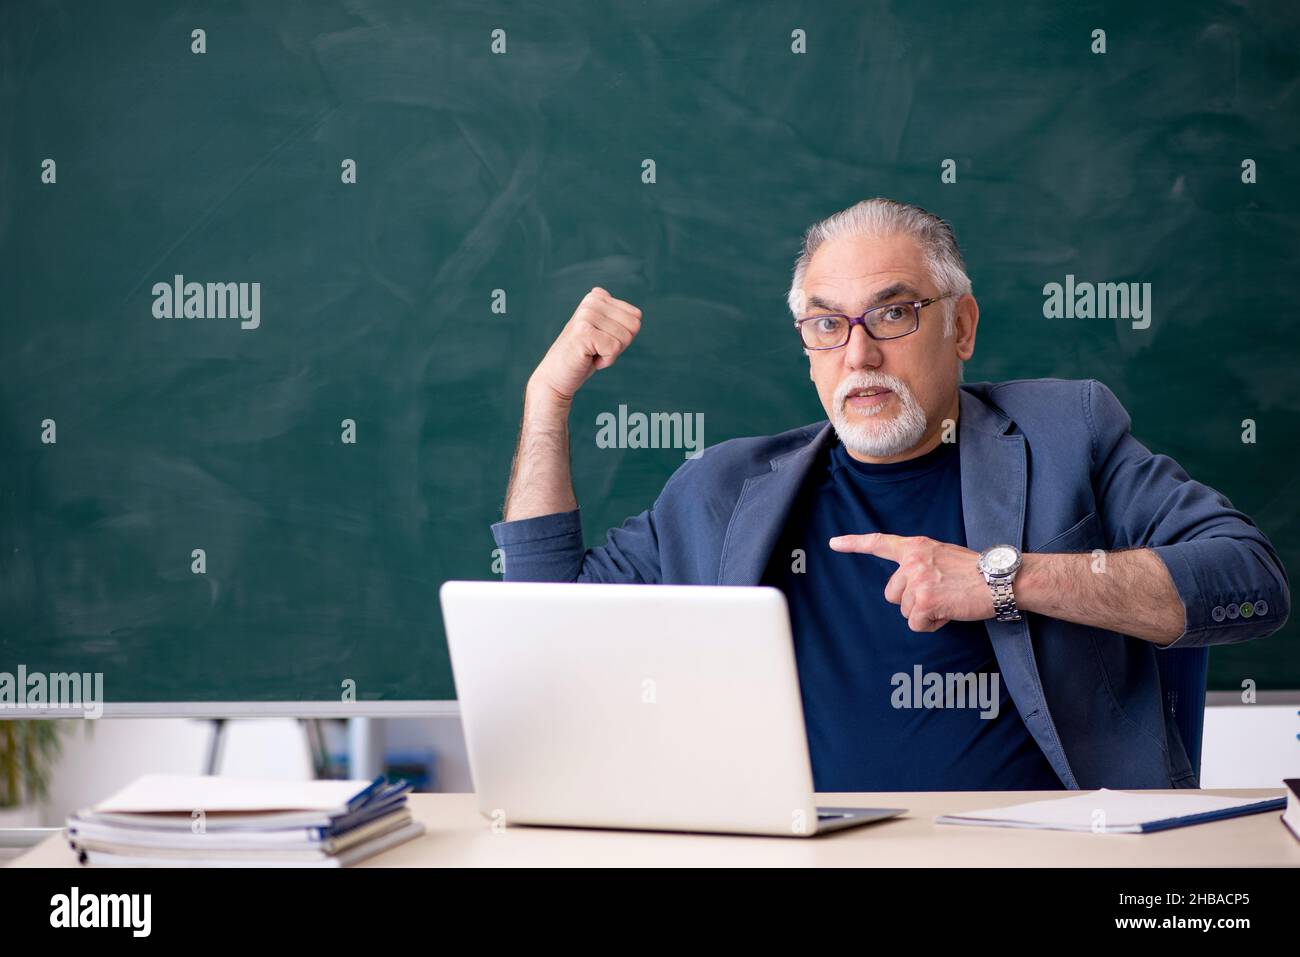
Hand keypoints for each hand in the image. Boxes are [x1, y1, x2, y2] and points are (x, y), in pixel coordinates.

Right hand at [528, 287, 642, 407]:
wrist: (556, 376)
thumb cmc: (584, 356)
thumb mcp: (604, 333)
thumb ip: (619, 320)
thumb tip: (638, 315)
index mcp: (597, 297)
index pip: (636, 317)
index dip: (623, 335)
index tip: (602, 341)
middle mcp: (591, 301)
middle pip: (633, 326)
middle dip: (619, 344)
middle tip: (597, 349)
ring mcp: (586, 315)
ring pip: (625, 338)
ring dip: (611, 354)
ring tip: (591, 353)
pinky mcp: (584, 331)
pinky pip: (614, 349)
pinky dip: (606, 361)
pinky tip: (588, 358)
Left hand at [828, 532, 994, 631]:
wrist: (1000, 580)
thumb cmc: (976, 572)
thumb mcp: (943, 555)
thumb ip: (921, 563)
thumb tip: (908, 583)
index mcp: (916, 547)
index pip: (880, 543)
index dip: (855, 544)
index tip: (834, 544)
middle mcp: (912, 561)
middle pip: (893, 594)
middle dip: (912, 601)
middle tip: (940, 594)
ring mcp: (917, 581)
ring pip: (905, 611)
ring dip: (925, 613)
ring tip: (949, 601)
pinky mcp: (925, 602)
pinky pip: (916, 624)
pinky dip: (932, 625)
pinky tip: (949, 612)